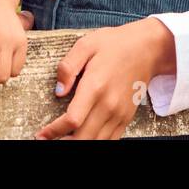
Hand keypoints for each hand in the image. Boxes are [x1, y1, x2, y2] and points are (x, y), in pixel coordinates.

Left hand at [36, 18, 172, 139]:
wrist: (147, 49)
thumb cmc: (115, 44)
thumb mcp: (86, 44)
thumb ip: (68, 67)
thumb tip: (58, 91)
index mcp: (95, 86)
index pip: (72, 120)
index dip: (54, 131)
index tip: (41, 134)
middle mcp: (109, 104)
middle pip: (84, 138)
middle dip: (63, 143)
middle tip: (47, 141)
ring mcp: (119, 113)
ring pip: (97, 142)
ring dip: (78, 145)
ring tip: (62, 141)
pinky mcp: (126, 117)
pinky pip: (110, 140)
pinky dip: (95, 143)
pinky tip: (83, 138)